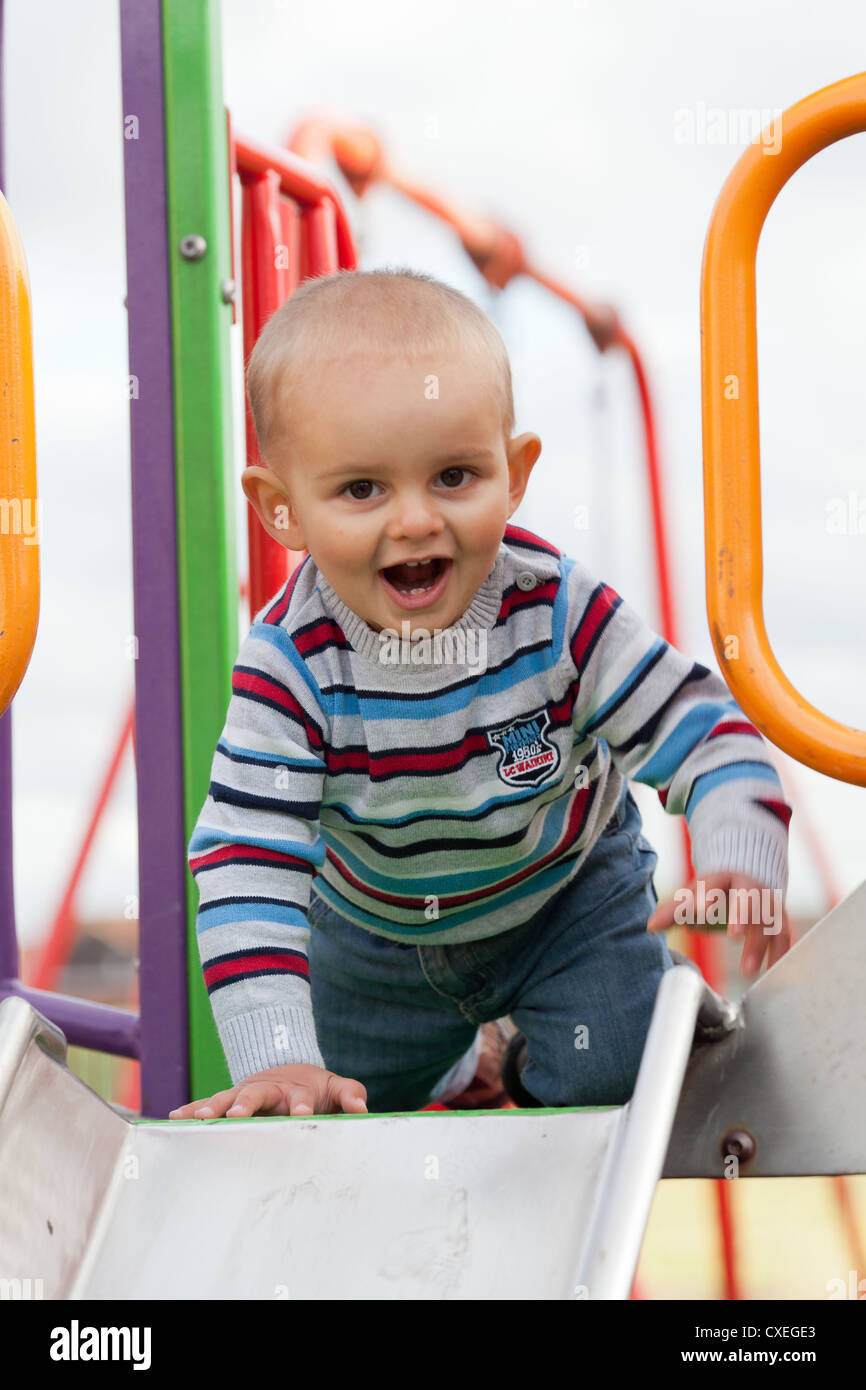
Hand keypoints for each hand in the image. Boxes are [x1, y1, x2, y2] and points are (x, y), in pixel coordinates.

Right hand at [168, 1064, 367, 1119]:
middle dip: (247, 1104)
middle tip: (238, 1115)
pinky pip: (207, 1105)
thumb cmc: (314, 1088)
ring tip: (203, 1118)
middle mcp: (267, 1089)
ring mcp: (244, 1093)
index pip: (299, 1096)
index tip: (302, 1114)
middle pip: (256, 1093)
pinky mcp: (229, 1100)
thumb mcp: (335, 1086)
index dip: (301, 1106)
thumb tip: (362, 1108)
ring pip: (227, 1098)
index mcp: (295, 1088)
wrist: (288, 1069)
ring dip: (214, 1107)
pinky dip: (192, 1110)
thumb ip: (350, 1094)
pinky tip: (175, 1118)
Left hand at [646, 872, 791, 976]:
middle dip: (741, 916)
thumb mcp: (694, 895)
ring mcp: (768, 902)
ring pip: (769, 921)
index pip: (713, 884)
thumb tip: (650, 927)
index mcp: (722, 878)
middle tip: (734, 935)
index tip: (701, 910)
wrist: (748, 875)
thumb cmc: (715, 891)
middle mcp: (749, 887)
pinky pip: (784, 936)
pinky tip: (772, 972)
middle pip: (748, 899)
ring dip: (760, 945)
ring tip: (747, 970)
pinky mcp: (781, 918)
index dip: (707, 896)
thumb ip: (674, 911)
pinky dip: (780, 954)